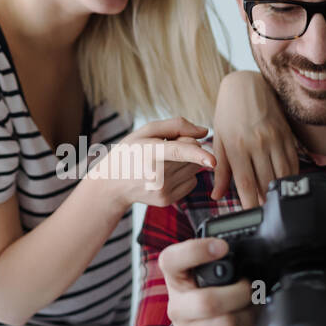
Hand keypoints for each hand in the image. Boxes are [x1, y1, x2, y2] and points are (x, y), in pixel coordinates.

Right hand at [92, 117, 214, 210]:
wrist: (112, 185)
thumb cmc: (130, 152)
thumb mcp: (145, 131)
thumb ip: (176, 126)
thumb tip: (205, 131)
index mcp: (150, 153)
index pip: (178, 152)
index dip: (198, 155)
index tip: (213, 160)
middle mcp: (157, 175)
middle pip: (192, 155)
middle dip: (187, 147)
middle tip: (164, 149)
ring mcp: (163, 190)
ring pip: (195, 169)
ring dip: (186, 162)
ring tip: (162, 162)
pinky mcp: (168, 200)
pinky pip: (192, 182)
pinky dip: (184, 176)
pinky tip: (165, 175)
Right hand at [158, 237, 255, 325]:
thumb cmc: (204, 309)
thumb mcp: (204, 283)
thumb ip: (220, 266)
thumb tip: (256, 247)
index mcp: (177, 282)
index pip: (171, 261)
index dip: (195, 251)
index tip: (222, 247)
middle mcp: (177, 308)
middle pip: (208, 300)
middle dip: (240, 293)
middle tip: (252, 290)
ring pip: (226, 323)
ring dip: (250, 315)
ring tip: (254, 311)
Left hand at [210, 70, 298, 208]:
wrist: (247, 86)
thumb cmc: (228, 114)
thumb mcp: (219, 141)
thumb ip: (221, 171)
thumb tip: (216, 196)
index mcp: (237, 146)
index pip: (247, 183)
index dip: (250, 203)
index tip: (251, 215)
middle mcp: (258, 144)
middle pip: (266, 182)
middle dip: (265, 201)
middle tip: (264, 213)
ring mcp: (275, 139)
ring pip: (283, 174)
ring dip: (279, 191)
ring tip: (274, 203)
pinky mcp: (287, 135)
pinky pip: (293, 162)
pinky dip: (290, 177)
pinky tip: (285, 185)